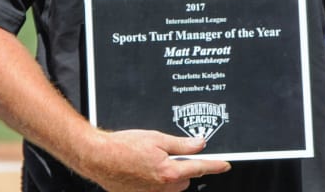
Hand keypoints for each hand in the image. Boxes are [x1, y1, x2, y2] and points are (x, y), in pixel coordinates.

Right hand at [75, 129, 231, 191]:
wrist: (99, 158)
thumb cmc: (123, 146)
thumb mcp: (156, 138)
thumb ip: (182, 144)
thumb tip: (200, 144)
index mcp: (169, 171)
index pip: (199, 168)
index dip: (215, 165)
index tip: (225, 165)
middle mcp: (163, 187)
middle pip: (185, 178)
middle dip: (182, 167)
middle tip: (167, 153)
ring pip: (172, 186)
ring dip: (168, 175)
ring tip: (149, 160)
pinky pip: (157, 189)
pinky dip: (155, 181)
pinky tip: (142, 169)